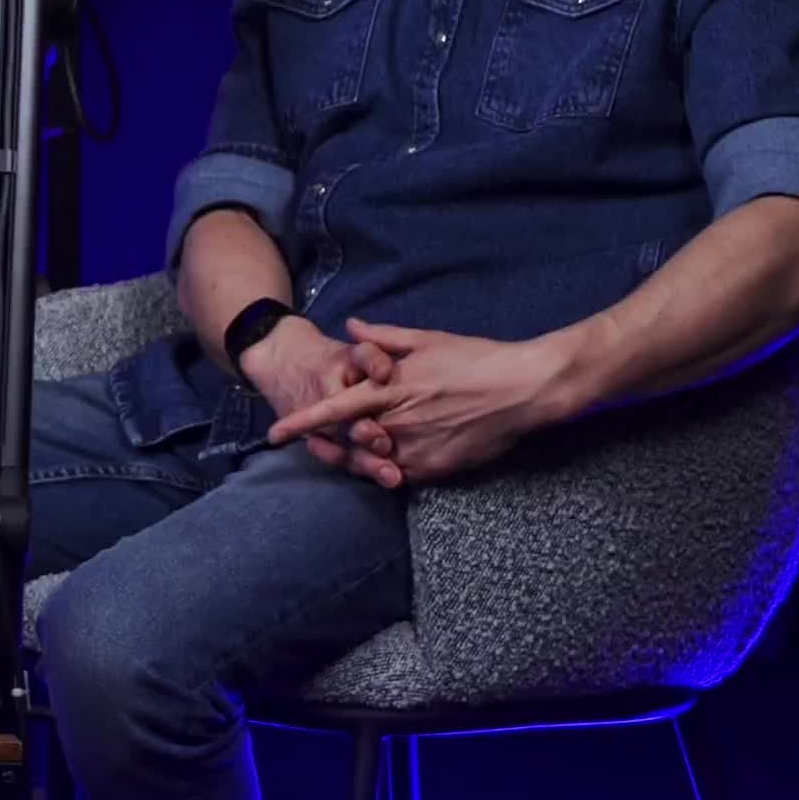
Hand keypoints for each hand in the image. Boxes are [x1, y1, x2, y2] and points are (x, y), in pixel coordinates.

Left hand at [266, 317, 576, 484]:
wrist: (522, 390)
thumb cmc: (476, 359)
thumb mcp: (427, 339)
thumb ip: (384, 337)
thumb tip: (352, 326)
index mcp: (391, 389)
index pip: (333, 409)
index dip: (301, 422)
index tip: (276, 433)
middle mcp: (397, 423)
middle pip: (346, 443)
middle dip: (326, 445)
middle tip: (311, 445)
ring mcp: (415, 449)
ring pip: (370, 462)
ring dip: (355, 458)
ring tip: (345, 452)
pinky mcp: (435, 469)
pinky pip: (398, 473)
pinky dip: (387, 467)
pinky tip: (387, 457)